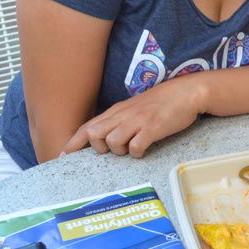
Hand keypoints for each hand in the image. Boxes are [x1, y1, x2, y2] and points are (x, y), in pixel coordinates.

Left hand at [62, 78, 204, 158]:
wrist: (186, 92)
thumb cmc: (161, 102)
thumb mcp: (135, 108)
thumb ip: (120, 119)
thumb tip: (105, 136)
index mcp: (118, 111)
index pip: (89, 126)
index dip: (74, 142)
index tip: (62, 155)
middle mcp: (124, 115)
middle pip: (94, 134)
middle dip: (97, 148)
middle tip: (112, 151)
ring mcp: (138, 121)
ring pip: (112, 142)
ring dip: (119, 151)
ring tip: (132, 148)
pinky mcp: (153, 128)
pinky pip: (135, 146)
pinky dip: (137, 152)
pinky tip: (145, 149)